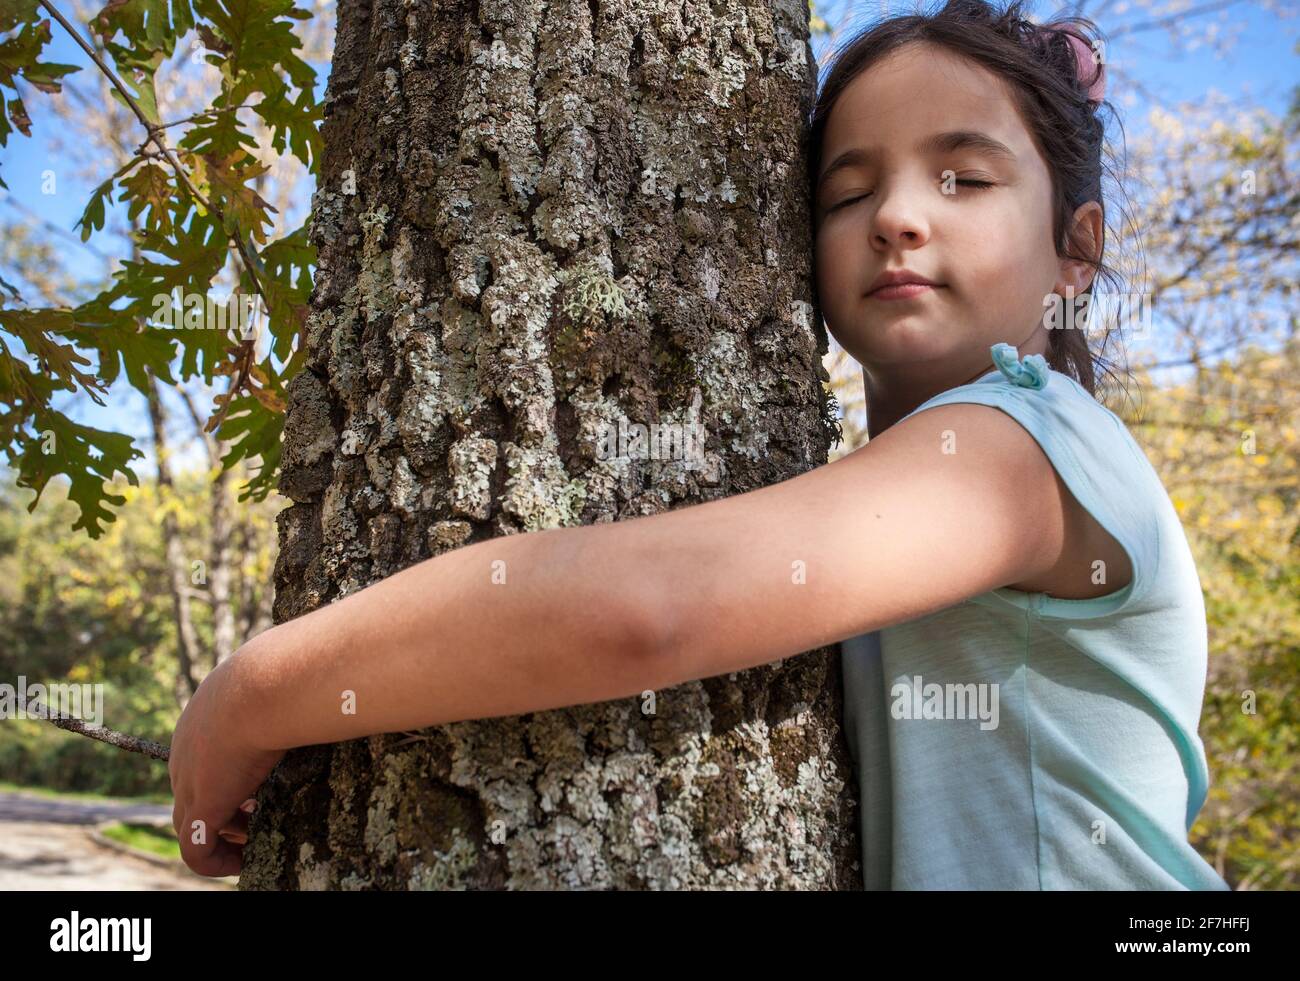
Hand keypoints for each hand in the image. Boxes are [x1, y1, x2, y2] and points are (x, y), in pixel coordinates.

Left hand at [169, 644, 285, 876]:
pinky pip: (196, 852)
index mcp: (204, 716)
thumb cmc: (286, 673)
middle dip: (226, 808)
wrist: (268, 683)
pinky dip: (217, 863)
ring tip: (257, 838)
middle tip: (262, 812)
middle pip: (192, 793)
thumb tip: (339, 679)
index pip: (203, 757)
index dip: (231, 777)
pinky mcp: (202, 806)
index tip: (263, 784)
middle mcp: (186, 751)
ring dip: (223, 836)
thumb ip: (298, 686)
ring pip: (190, 824)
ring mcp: (189, 780)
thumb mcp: (285, 677)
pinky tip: (247, 860)